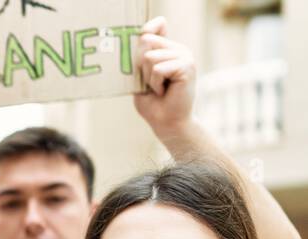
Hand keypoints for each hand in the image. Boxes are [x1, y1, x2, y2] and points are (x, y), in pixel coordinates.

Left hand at [133, 17, 195, 136]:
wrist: (166, 123)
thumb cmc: (152, 103)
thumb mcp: (140, 77)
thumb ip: (140, 57)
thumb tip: (145, 36)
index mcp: (168, 49)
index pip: (155, 27)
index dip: (145, 32)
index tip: (141, 48)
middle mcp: (179, 49)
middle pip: (147, 42)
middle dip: (141, 67)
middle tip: (152, 83)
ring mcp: (185, 56)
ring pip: (151, 58)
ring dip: (148, 78)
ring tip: (158, 88)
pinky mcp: (187, 66)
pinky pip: (159, 69)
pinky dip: (155, 84)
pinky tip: (163, 91)